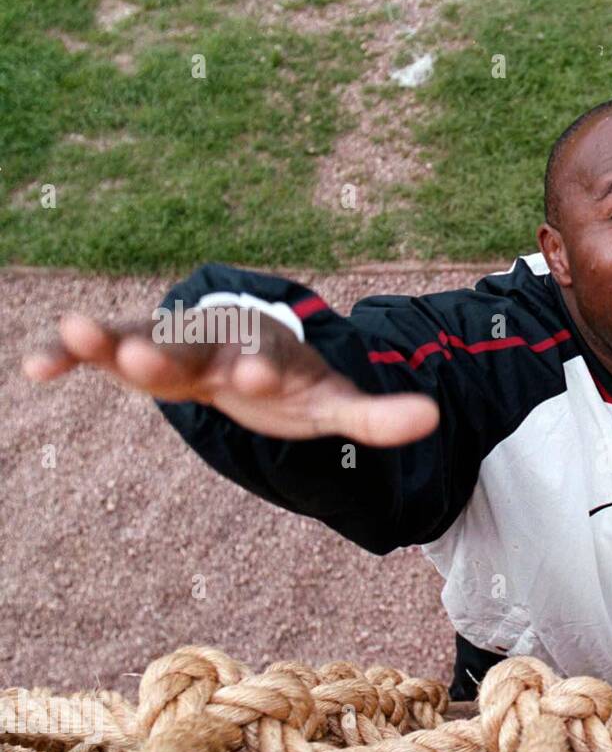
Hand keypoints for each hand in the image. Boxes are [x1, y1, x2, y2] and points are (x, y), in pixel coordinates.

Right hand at [23, 311, 439, 446]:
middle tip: (147, 358)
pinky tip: (34, 368)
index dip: (260, 368)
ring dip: (109, 339)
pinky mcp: (136, 353)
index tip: (254, 376)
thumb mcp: (331, 401)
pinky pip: (99, 351)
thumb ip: (375, 413)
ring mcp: (174, 344)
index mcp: (269, 353)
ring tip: (74, 333)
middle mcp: (217, 343)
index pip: (266, 360)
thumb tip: (433, 419)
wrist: (248, 349)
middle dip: (175, 352)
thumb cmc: (291, 382)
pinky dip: (69, 354)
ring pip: (140, 336)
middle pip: (196, 346)